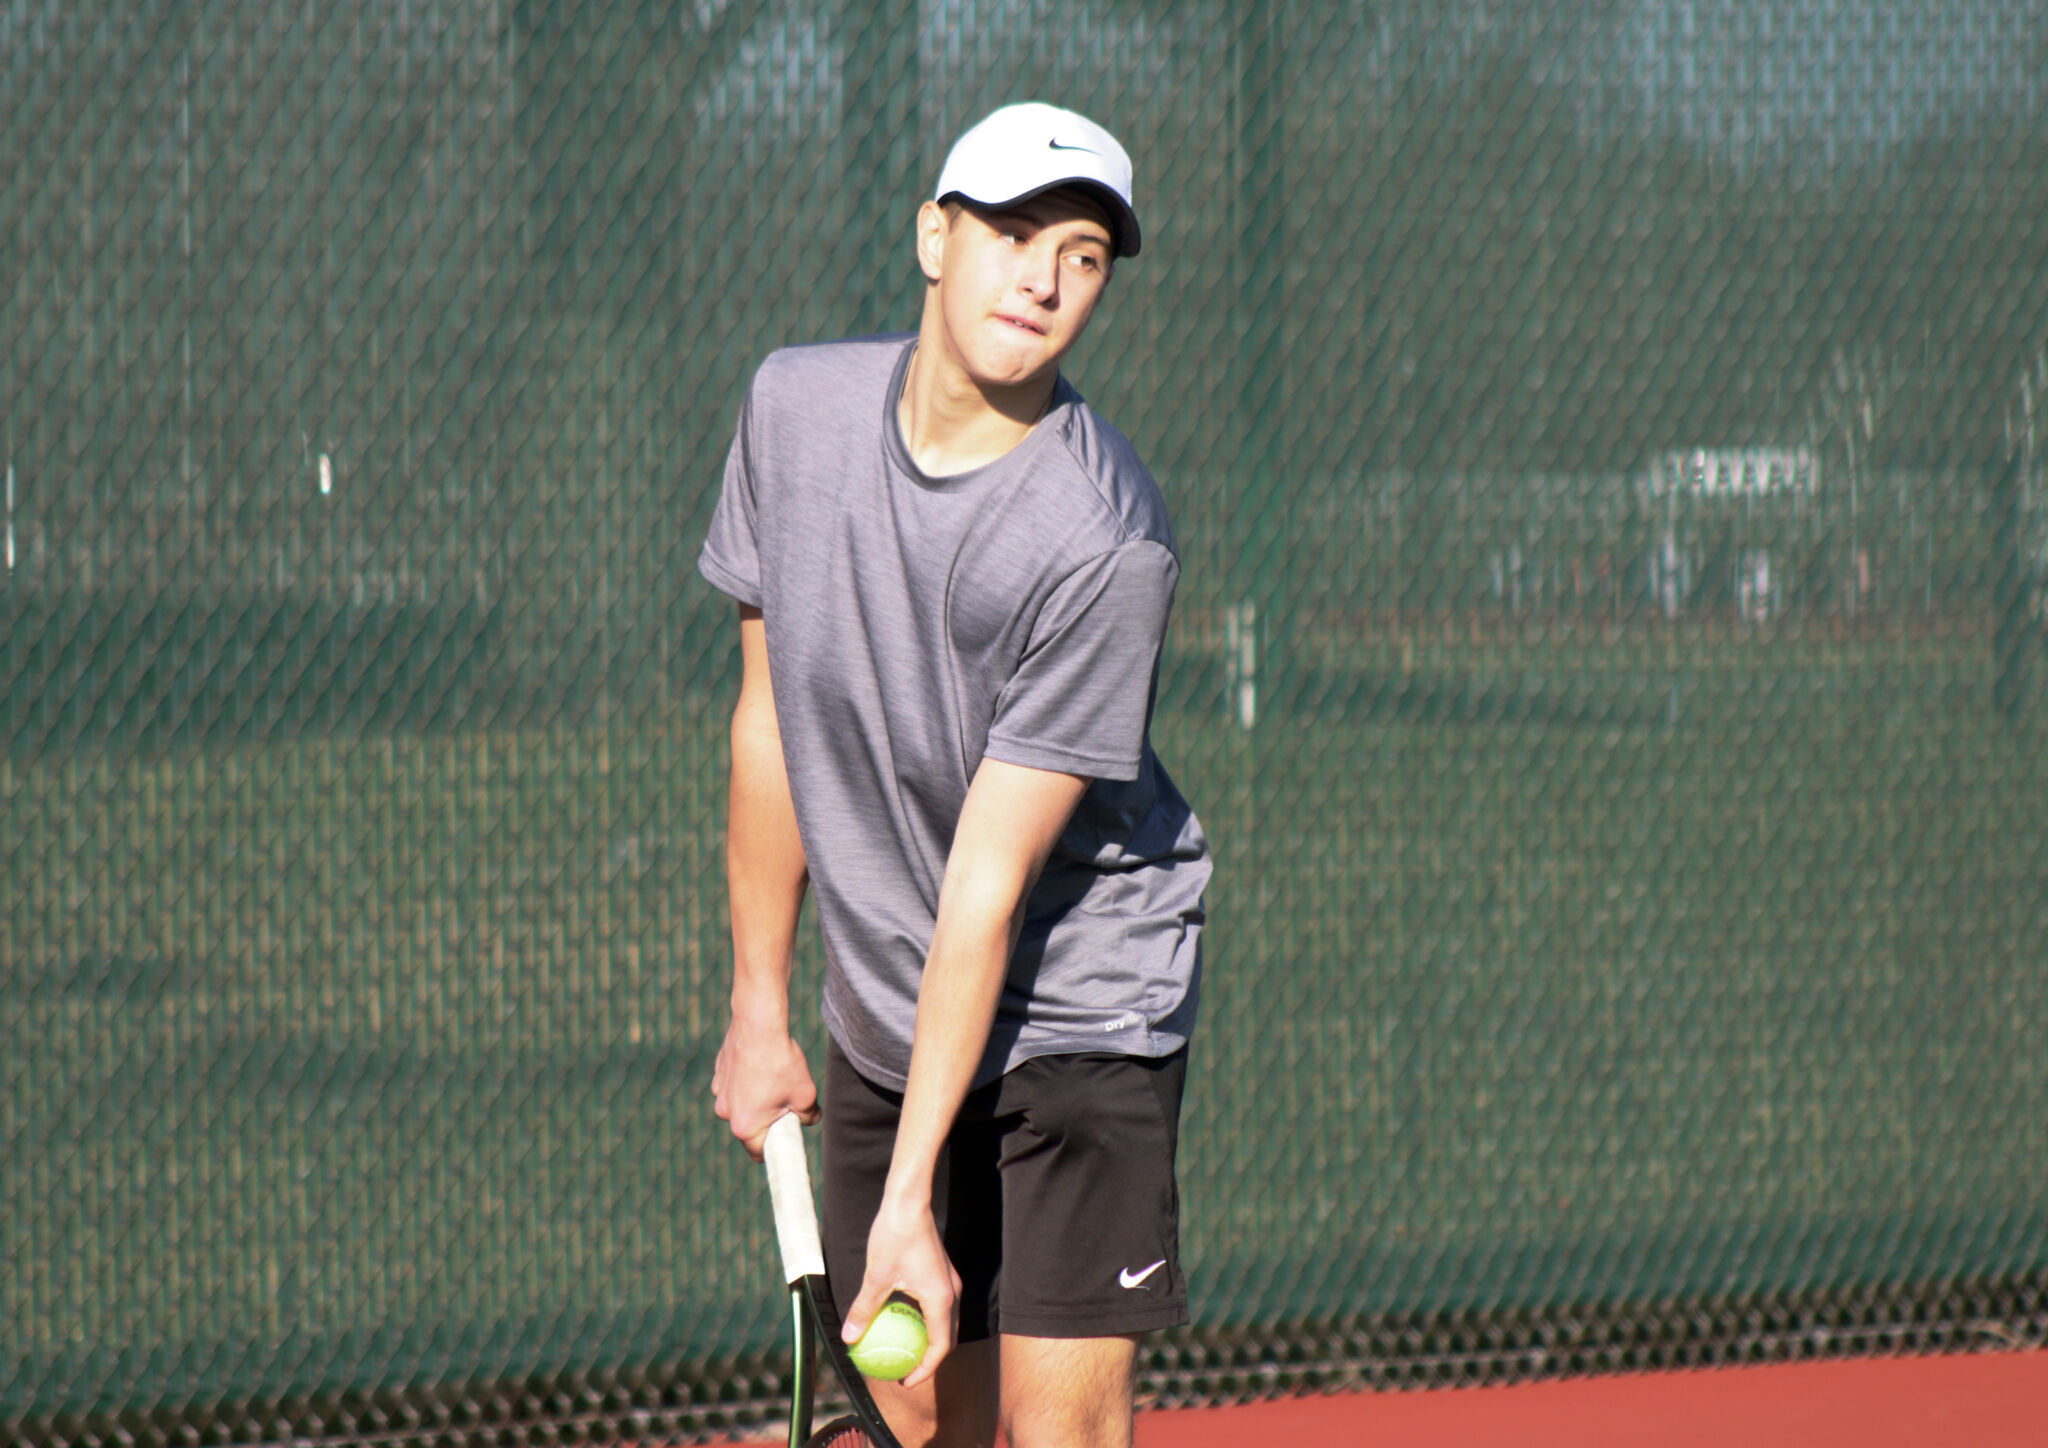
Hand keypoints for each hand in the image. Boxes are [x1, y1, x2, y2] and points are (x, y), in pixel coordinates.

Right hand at [710, 1016, 818, 1159]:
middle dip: (767, 1120)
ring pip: (742, 1105)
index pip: (759, 1152)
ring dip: (756, 1100)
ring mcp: (719, 1092)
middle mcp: (726, 1112)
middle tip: (786, 1101)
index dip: (775, 1149)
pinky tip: (761, 1064)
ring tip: (774, 1077)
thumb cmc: (781, 1061)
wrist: (759, 1023)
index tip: (786, 1141)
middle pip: (750, 1127)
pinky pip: (735, 1086)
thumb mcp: (805, 1094)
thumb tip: (810, 1120)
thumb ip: (809, 1115)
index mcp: (745, 1126)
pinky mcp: (719, 1073)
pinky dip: (747, 1082)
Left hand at [842, 1196, 958, 1389]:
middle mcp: (952, 1292)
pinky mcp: (942, 1273)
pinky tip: (900, 1320)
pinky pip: (937, 1306)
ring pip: (944, 1321)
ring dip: (928, 1340)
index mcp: (940, 1298)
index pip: (940, 1346)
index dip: (925, 1369)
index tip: (905, 1381)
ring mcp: (949, 1282)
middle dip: (929, 1359)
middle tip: (904, 1371)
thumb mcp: (875, 1277)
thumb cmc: (894, 1237)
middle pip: (947, 1337)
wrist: (909, 1203)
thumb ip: (865, 1308)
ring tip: (903, 1350)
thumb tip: (849, 1337)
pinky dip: (924, 1321)